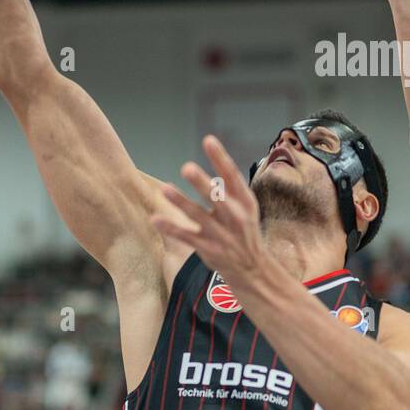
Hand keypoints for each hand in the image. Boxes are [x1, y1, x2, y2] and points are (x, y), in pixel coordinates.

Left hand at [150, 135, 273, 292]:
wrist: (253, 269)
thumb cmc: (245, 231)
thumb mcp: (247, 207)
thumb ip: (231, 187)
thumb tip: (215, 161)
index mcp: (245, 201)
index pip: (233, 175)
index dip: (220, 158)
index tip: (208, 140)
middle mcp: (234, 216)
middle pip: (217, 196)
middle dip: (202, 183)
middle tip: (186, 167)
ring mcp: (221, 234)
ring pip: (198, 216)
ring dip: (181, 202)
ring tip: (165, 189)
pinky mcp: (209, 249)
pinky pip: (187, 237)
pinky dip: (171, 228)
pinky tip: (156, 219)